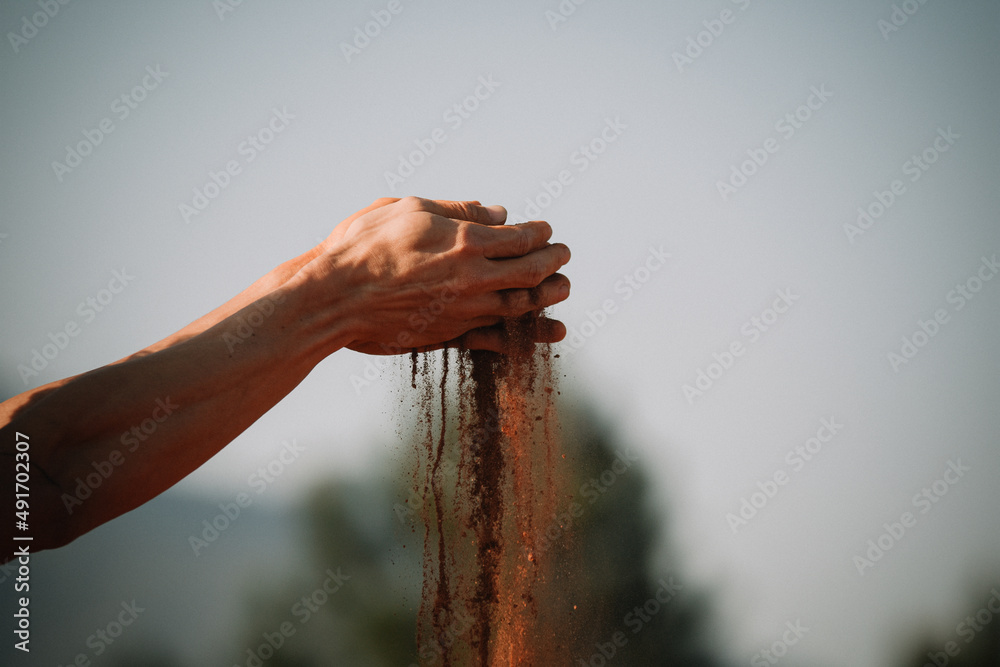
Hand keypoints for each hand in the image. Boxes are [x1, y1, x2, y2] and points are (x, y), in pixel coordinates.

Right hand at [306, 196, 570, 353]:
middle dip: (553, 262)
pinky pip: (497, 337)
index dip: (539, 233)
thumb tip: (498, 213)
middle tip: (564, 256)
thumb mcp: (409, 208)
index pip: (520, 238)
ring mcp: (462, 311)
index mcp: (463, 242)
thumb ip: (458, 211)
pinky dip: (526, 336)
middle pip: (530, 272)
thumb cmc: (363, 246)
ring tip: (562, 289)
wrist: (333, 298)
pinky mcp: (449, 335)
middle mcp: (471, 279)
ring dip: (547, 296)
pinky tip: (549, 333)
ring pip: (520, 305)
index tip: (546, 229)